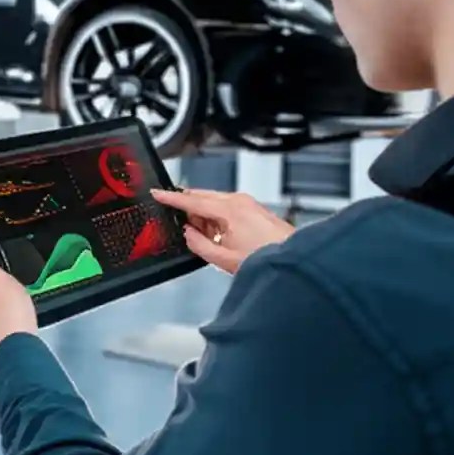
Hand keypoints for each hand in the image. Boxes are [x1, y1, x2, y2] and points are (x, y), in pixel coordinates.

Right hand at [151, 188, 292, 273]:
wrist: (296, 261)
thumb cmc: (266, 259)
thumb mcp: (223, 259)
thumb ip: (199, 245)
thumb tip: (188, 235)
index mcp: (228, 209)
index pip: (192, 201)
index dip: (171, 198)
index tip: (157, 193)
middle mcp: (239, 201)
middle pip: (203, 198)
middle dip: (188, 208)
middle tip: (177, 219)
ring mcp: (248, 204)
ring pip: (215, 203)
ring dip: (204, 216)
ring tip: (204, 237)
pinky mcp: (255, 210)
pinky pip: (228, 208)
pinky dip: (218, 219)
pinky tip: (219, 236)